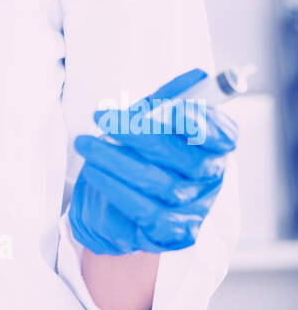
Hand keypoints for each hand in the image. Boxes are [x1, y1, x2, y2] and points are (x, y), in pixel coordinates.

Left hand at [68, 69, 236, 255]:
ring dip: (117, 160)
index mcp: (213, 147)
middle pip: (188, 160)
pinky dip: (116, 190)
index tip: (173, 108)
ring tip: (85, 144)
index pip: (224, 136)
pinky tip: (94, 173)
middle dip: (142, 135)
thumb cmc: (141, 153)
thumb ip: (171, 98)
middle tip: (103, 119)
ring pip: (162, 185)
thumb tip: (197, 76)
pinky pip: (146, 213)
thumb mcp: (153, 119)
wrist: (119, 205)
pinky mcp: (172, 233)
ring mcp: (194, 209)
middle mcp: (210, 180)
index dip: (204, 123)